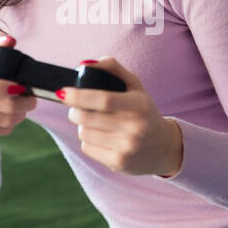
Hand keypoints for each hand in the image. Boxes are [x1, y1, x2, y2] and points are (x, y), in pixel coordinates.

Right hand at [0, 34, 37, 140]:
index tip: (23, 87)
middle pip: (4, 107)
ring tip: (24, 107)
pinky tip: (10, 117)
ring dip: (20, 115)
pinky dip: (10, 125)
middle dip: (25, 103)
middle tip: (31, 99)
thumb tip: (11, 41)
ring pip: (4, 121)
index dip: (11, 88)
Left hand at [57, 57, 182, 177]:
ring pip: (84, 133)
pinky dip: (88, 141)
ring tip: (94, 123)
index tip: (63, 92)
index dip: (79, 95)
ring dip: (82, 126)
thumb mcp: (136, 87)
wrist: (165, 147)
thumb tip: (85, 64)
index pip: (103, 99)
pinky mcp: (118, 163)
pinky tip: (101, 138)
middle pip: (87, 117)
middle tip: (76, 108)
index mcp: (139, 105)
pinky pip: (87, 148)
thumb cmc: (144, 112)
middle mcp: (134, 128)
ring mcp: (126, 147)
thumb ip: (113, 69)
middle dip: (74, 111)